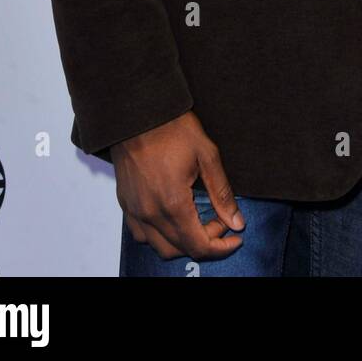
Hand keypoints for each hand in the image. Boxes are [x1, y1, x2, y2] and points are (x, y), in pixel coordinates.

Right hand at [112, 110, 244, 260]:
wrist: (139, 111)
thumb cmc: (171, 127)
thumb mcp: (207, 155)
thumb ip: (221, 193)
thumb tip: (236, 221)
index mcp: (172, 202)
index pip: (198, 245)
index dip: (220, 247)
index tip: (235, 237)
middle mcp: (150, 212)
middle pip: (181, 249)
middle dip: (206, 242)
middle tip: (220, 222)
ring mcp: (135, 210)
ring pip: (160, 247)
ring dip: (183, 243)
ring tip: (199, 222)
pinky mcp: (126, 203)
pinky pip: (141, 234)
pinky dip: (160, 236)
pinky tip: (173, 220)